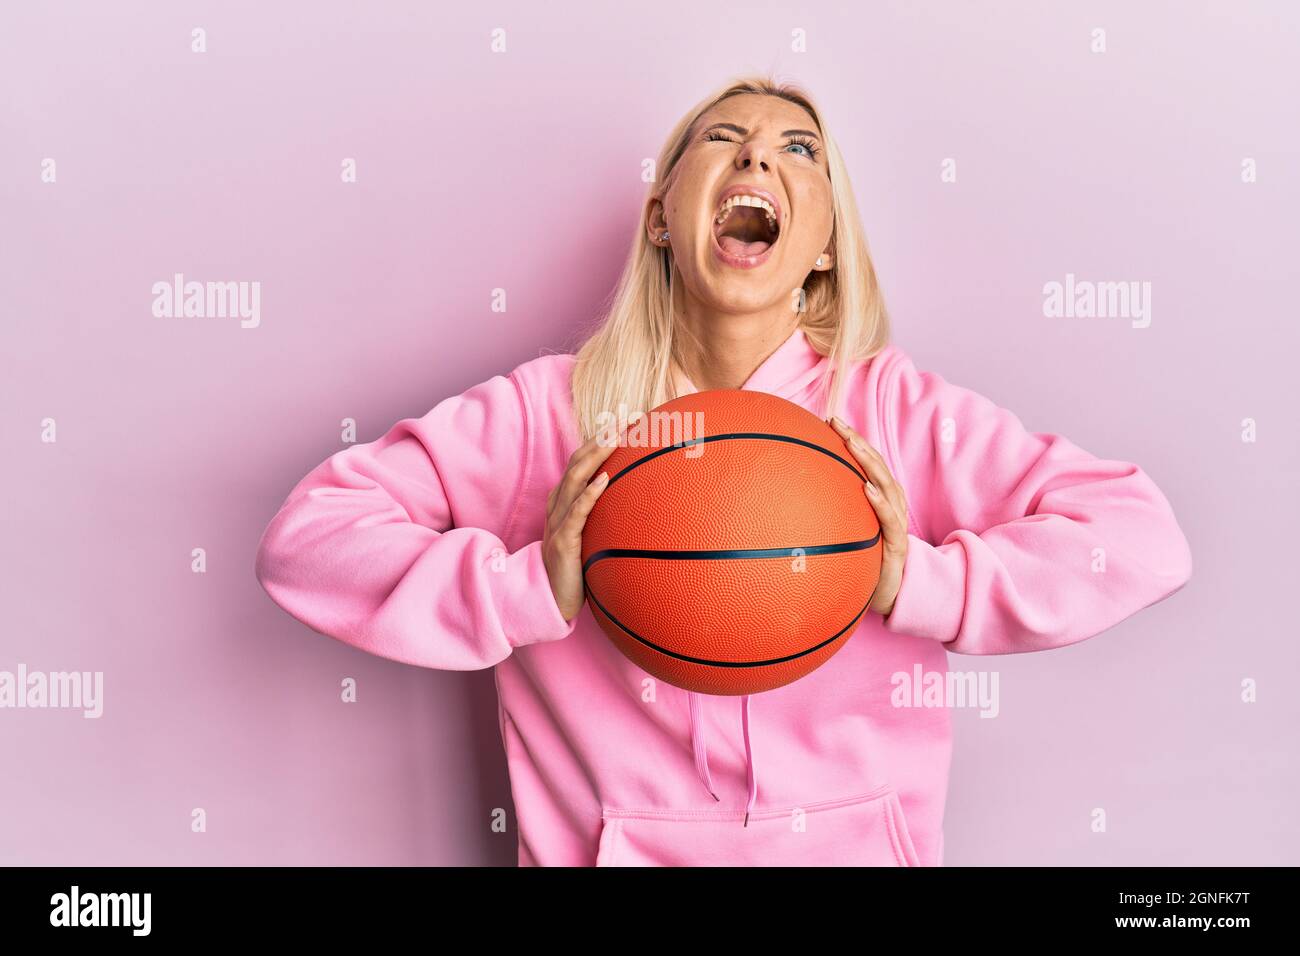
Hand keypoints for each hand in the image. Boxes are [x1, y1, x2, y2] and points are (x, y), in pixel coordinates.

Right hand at [541, 416, 635, 620]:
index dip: (599, 441)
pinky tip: (605, 479)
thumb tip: (635, 504)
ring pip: (574, 480)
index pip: (581, 463)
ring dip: (595, 456)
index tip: (624, 422)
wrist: (552, 600)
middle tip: (625, 419)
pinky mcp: (563, 541)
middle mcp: (558, 506)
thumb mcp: (592, 538)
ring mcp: (558, 522)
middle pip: (577, 463)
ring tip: (614, 437)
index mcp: (564, 502)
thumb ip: (605, 519)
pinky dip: (589, 493)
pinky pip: (576, 513)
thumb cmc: (576, 570)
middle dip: (600, 439)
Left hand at [829, 416, 908, 616]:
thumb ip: (833, 512)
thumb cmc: (866, 558)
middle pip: (876, 465)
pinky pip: (889, 519)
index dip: (851, 440)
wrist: (889, 592)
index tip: (829, 420)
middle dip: (856, 441)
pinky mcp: (897, 543)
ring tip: (852, 443)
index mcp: (881, 498)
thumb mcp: (848, 530)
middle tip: (836, 422)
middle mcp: (892, 503)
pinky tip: (866, 488)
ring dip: (868, 462)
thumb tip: (792, 497)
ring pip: (886, 484)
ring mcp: (896, 521)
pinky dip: (879, 501)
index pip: (867, 462)